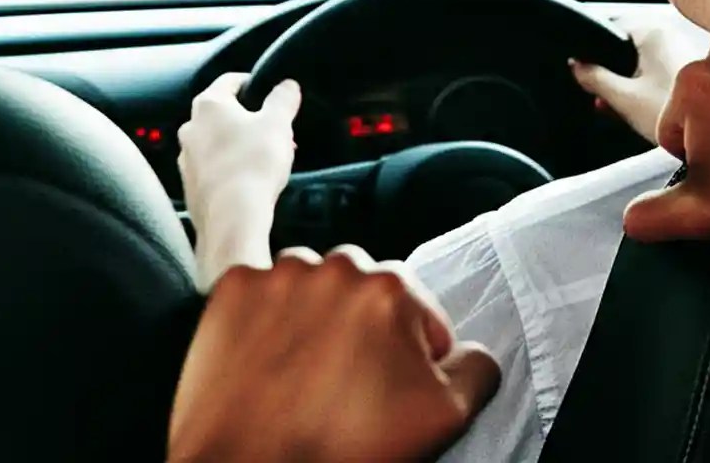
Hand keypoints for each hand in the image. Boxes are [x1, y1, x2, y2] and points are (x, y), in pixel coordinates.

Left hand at [168, 245, 500, 461]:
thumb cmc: (344, 448)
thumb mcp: (444, 416)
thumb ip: (476, 368)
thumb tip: (469, 352)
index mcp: (393, 288)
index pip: (423, 314)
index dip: (414, 357)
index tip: (389, 390)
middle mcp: (337, 266)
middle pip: (368, 292)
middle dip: (365, 329)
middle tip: (348, 384)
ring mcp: (279, 273)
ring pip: (315, 284)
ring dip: (317, 315)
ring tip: (307, 372)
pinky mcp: (233, 288)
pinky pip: (262, 288)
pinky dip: (266, 315)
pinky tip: (270, 356)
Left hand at [178, 73, 301, 288]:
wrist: (232, 217)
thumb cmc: (252, 165)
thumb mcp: (278, 124)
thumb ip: (283, 99)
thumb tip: (287, 85)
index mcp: (209, 105)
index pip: (229, 81)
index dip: (251, 82)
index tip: (265, 89)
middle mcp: (191, 129)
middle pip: (223, 114)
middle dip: (249, 120)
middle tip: (273, 130)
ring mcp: (187, 159)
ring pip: (216, 142)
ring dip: (239, 145)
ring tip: (265, 158)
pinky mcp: (191, 185)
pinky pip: (212, 169)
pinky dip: (230, 169)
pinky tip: (250, 180)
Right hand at [570, 19, 704, 143]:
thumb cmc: (673, 114)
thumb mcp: (623, 99)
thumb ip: (594, 79)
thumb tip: (576, 66)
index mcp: (653, 33)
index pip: (610, 27)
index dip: (592, 49)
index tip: (582, 70)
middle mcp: (670, 36)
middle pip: (626, 47)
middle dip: (609, 72)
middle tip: (597, 95)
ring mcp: (682, 53)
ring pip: (641, 63)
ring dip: (625, 83)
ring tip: (613, 108)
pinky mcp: (689, 73)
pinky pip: (656, 73)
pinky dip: (642, 88)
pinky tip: (633, 110)